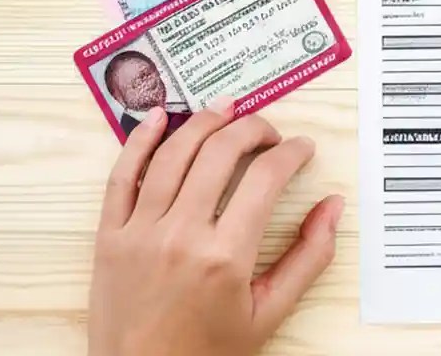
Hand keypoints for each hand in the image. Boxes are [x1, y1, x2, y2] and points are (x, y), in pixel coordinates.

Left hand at [88, 98, 342, 355]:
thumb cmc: (207, 353)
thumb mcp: (269, 313)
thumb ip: (308, 258)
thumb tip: (332, 207)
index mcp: (225, 257)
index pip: (265, 179)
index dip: (291, 153)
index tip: (302, 149)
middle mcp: (181, 236)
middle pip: (220, 153)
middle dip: (253, 129)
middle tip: (270, 130)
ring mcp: (140, 233)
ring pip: (172, 155)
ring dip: (203, 122)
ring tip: (226, 108)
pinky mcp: (109, 237)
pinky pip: (121, 176)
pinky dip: (139, 141)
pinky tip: (159, 117)